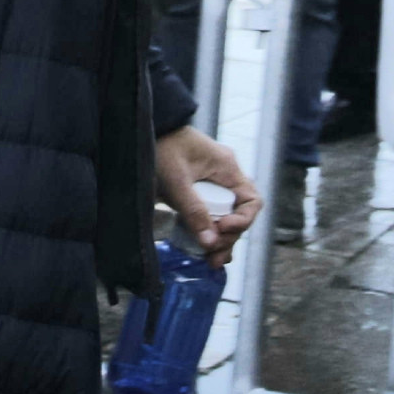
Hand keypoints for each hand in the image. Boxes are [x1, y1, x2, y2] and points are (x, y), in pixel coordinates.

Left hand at [152, 125, 260, 258]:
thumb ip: (194, 210)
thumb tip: (210, 243)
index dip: (242, 220)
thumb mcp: (177, 181)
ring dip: (221, 240)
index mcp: (227, 169)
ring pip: (226, 218)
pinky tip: (204, 250)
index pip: (251, 201)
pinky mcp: (198, 193)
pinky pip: (211, 215)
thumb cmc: (161, 147)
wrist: (142, 131)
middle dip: (229, 238)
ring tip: (211, 262)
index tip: (221, 229)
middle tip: (212, 256)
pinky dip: (209, 233)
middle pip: (239, 215)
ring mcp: (212, 185)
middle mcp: (225, 178)